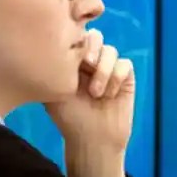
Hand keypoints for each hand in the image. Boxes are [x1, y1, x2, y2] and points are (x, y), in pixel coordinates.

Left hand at [45, 29, 134, 176]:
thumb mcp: (54, 93)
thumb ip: (54, 69)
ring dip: (103, 70)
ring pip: (111, 50)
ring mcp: (109, 68)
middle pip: (95, 36)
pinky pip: (125, 65)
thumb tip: (50, 48)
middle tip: (86, 63)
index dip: (74, 39)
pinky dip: (116, 77)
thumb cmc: (70, 119)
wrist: (92, 141)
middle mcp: (91, 61)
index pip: (75, 36)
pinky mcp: (125, 78)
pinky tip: (109, 95)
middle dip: (92, 47)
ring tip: (96, 93)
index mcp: (72, 61)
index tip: (70, 55)